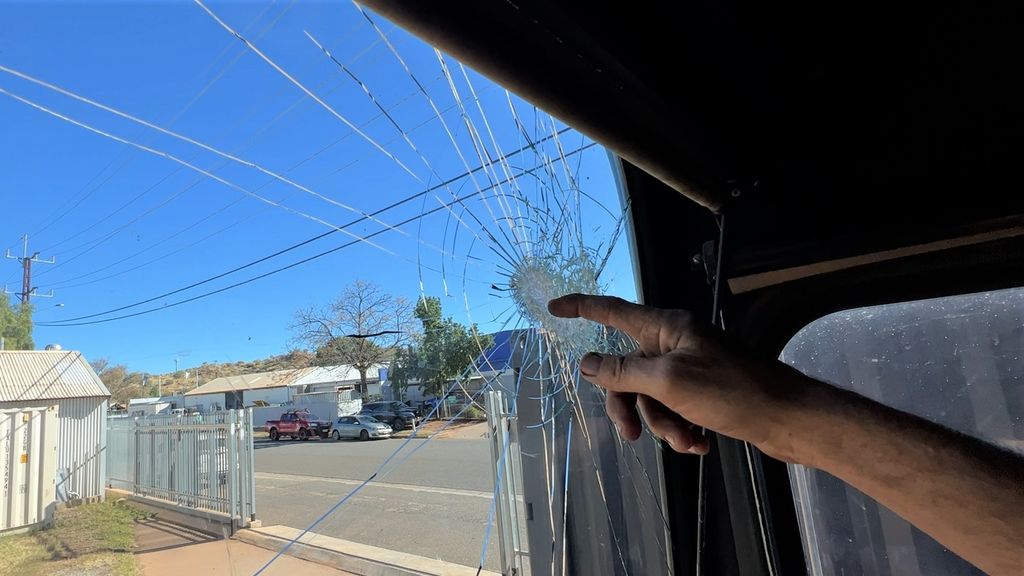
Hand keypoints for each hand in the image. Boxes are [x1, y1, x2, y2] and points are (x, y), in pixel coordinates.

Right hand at [548, 293, 799, 455]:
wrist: (790, 419)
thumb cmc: (733, 392)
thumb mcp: (669, 383)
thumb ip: (624, 372)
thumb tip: (588, 363)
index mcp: (667, 328)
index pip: (612, 311)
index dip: (581, 307)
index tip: (553, 306)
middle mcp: (676, 342)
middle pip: (628, 370)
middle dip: (630, 406)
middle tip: (632, 436)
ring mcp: (692, 366)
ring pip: (652, 396)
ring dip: (663, 425)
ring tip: (687, 442)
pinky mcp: (706, 391)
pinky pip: (676, 409)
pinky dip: (683, 429)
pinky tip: (700, 445)